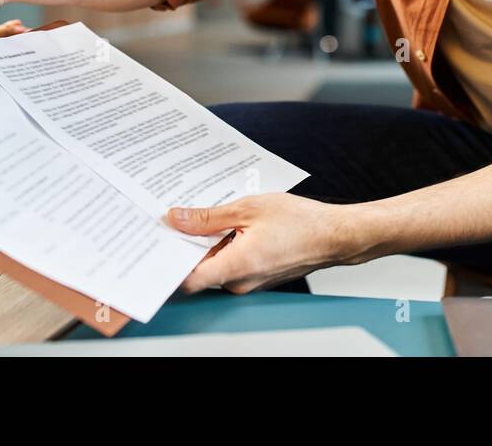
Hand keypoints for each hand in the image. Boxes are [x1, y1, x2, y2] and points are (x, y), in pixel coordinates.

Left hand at [166, 193, 356, 292]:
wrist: (334, 235)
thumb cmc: (300, 221)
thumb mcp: (248, 208)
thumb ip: (207, 217)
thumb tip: (175, 219)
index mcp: (236, 266)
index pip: (186, 280)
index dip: (167, 263)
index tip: (156, 243)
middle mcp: (239, 282)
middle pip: (198, 269)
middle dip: (186, 244)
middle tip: (176, 217)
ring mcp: (249, 283)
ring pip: (214, 265)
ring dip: (207, 243)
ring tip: (208, 215)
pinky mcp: (256, 277)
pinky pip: (230, 264)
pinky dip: (224, 246)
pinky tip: (228, 224)